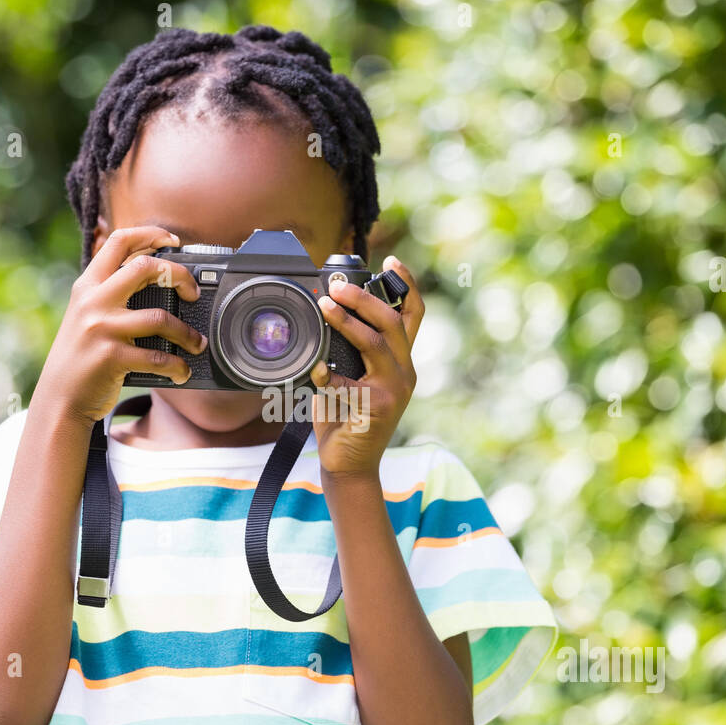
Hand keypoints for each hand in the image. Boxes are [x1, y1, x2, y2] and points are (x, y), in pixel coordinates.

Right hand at [35, 226, 207, 425]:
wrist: (59, 399)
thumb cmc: (80, 358)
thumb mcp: (84, 316)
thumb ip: (108, 295)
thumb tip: (149, 276)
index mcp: (88, 286)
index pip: (118, 242)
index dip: (149, 234)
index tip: (173, 240)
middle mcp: (93, 302)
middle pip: (145, 267)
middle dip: (179, 275)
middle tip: (192, 293)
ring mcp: (102, 328)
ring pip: (160, 317)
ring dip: (187, 333)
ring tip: (197, 344)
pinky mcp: (112, 357)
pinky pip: (158, 357)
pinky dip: (177, 366)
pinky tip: (182, 372)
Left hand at [310, 255, 423, 479]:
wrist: (349, 464)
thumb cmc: (345, 417)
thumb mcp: (351, 377)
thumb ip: (347, 351)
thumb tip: (325, 313)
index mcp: (400, 360)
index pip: (412, 315)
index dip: (406, 284)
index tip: (390, 260)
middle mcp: (404, 371)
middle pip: (393, 322)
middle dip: (364, 298)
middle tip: (337, 286)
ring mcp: (394, 390)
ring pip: (376, 344)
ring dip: (348, 322)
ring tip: (325, 307)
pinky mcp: (377, 408)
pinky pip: (348, 383)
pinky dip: (326, 375)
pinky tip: (313, 370)